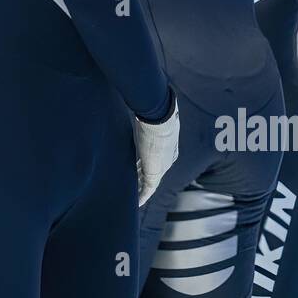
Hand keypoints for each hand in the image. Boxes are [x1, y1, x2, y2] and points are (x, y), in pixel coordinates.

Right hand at [134, 90, 179, 204]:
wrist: (159, 114)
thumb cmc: (153, 109)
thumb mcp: (149, 112)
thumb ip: (145, 110)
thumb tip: (138, 95)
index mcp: (168, 144)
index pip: (154, 156)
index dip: (144, 162)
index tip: (133, 166)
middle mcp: (167, 157)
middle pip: (151, 169)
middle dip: (140, 175)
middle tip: (129, 182)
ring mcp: (162, 165)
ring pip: (149, 180)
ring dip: (139, 187)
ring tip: (130, 196)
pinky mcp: (155, 172)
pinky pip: (148, 188)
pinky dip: (142, 196)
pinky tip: (137, 203)